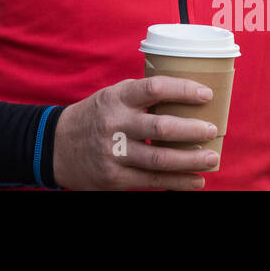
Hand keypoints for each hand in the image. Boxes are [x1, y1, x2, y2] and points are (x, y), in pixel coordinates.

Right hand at [51, 76, 217, 189]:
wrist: (57, 146)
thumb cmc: (95, 116)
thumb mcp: (111, 96)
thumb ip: (141, 95)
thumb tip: (185, 96)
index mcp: (116, 98)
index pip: (154, 89)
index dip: (183, 90)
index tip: (205, 94)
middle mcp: (115, 124)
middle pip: (161, 127)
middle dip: (192, 130)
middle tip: (212, 129)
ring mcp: (114, 153)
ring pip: (160, 158)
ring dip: (191, 159)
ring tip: (212, 157)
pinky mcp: (115, 177)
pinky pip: (153, 181)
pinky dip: (178, 182)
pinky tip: (196, 180)